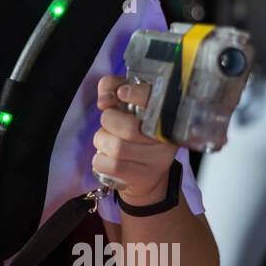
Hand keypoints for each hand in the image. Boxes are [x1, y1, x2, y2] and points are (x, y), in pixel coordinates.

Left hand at [94, 75, 177, 205]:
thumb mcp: (126, 104)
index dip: (137, 94)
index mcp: (165, 113)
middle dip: (108, 121)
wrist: (145, 174)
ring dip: (102, 141)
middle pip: (129, 127)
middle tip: (108, 123)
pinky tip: (105, 157)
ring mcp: (157, 159)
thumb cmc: (133, 131)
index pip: (155, 99)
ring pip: (117, 147)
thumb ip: (113, 88)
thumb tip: (104, 100)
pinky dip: (100, 160)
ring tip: (105, 141)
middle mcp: (166, 136)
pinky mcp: (144, 177)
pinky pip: (111, 166)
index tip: (122, 93)